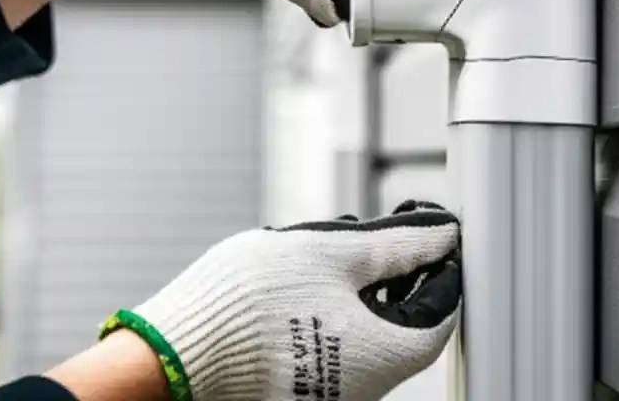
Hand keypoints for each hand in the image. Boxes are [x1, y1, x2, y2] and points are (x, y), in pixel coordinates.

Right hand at [100, 201, 460, 400]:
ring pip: (370, 334)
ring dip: (365, 292)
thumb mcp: (332, 254)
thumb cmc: (252, 302)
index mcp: (387, 356)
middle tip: (389, 235)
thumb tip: (442, 236)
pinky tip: (311, 282)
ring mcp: (334, 393)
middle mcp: (368, 387)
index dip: (442, 265)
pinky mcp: (303, 391)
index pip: (442, 310)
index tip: (433, 234)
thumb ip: (395, 246)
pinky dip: (336, 314)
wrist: (175, 351)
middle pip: (406, 324)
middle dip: (401, 275)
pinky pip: (337, 349)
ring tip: (341, 251)